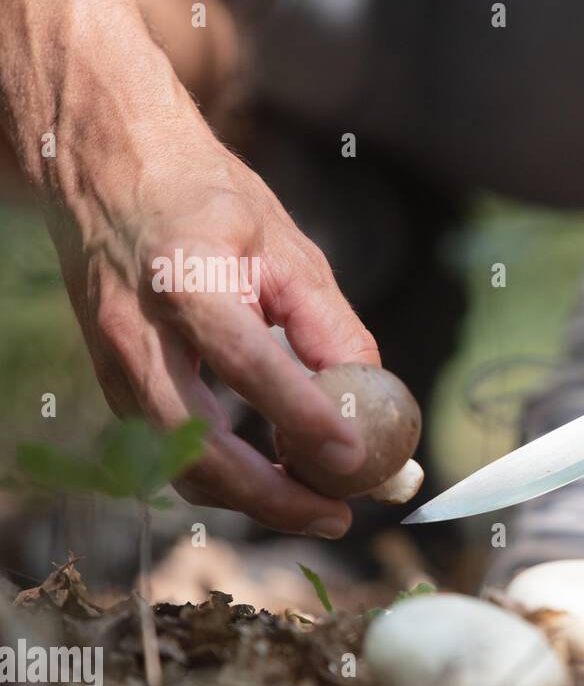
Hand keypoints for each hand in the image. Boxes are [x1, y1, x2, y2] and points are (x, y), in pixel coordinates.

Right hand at [55, 114, 378, 536]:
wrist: (109, 171)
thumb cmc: (207, 202)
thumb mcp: (286, 247)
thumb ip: (329, 326)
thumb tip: (370, 399)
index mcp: (183, 276)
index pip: (245, 360)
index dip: (301, 414)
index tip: (355, 456)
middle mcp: (135, 328)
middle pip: (196, 441)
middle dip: (271, 494)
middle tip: (338, 514)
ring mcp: (114, 364)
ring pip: (178, 462)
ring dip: (250, 499)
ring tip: (318, 507)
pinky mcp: (114, 386)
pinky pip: (169, 452)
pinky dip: (224, 479)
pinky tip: (274, 480)